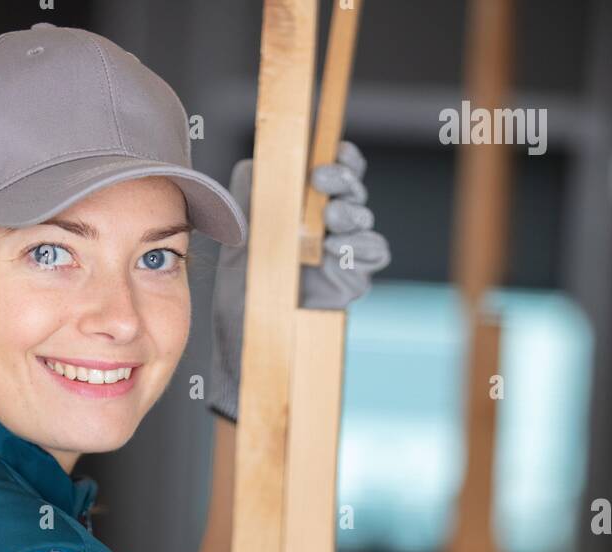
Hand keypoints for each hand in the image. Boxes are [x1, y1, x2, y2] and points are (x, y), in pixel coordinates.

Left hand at [207, 141, 390, 421]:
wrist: (245, 341)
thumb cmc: (240, 291)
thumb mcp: (238, 235)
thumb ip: (248, 192)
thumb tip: (258, 159)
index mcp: (302, 210)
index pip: (332, 174)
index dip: (340, 158)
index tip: (333, 149)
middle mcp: (327, 228)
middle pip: (353, 189)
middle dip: (343, 178)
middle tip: (322, 180)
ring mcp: (342, 254)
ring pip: (364, 217)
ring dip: (350, 210)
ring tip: (329, 219)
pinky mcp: (352, 280)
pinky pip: (374, 253)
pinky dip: (361, 244)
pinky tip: (334, 249)